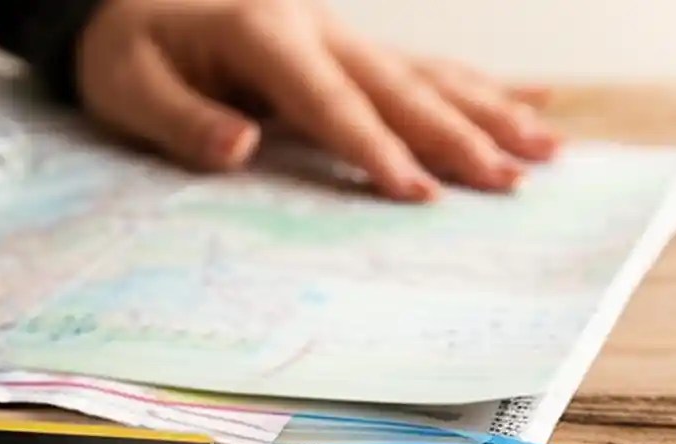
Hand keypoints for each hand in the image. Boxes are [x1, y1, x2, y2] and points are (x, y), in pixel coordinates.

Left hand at [77, 0, 559, 200]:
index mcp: (261, 33)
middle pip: (396, 86)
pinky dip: (478, 86)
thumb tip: (240, 147)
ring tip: (548, 147)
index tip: (418, 192)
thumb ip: (179, 120)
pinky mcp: (344, 47)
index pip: (328, 101)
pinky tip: (533, 99)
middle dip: (456, 135)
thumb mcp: (128, 85)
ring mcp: (336, 32)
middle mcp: (314, 27)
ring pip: (423, 74)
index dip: (374, 148)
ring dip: (488, 111)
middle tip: (510, 182)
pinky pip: (419, 67)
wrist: (129, 3)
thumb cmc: (127, 49)